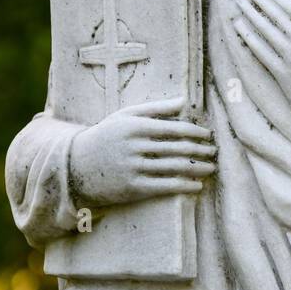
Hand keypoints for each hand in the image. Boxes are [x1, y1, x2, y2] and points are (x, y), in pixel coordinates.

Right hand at [69, 96, 215, 208]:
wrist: (76, 166)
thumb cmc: (106, 136)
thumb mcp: (126, 117)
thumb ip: (156, 108)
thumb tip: (184, 101)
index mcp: (136, 126)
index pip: (175, 128)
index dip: (196, 132)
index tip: (208, 135)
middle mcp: (135, 147)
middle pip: (178, 148)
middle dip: (201, 150)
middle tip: (214, 152)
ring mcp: (134, 168)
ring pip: (175, 168)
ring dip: (198, 168)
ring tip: (210, 168)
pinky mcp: (133, 188)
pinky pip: (166, 187)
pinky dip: (185, 185)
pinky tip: (198, 185)